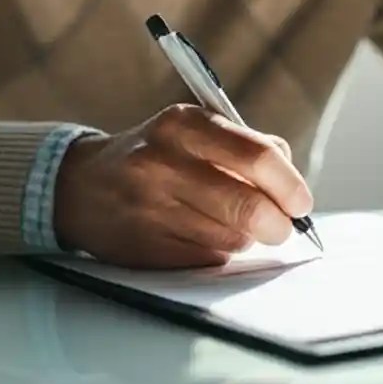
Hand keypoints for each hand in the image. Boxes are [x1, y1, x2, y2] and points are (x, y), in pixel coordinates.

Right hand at [53, 104, 312, 268]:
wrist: (80, 186)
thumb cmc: (156, 155)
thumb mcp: (193, 130)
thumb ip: (246, 147)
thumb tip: (292, 183)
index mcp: (183, 124)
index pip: (257, 156)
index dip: (290, 185)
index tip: (301, 202)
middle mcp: (163, 162)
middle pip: (247, 205)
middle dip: (278, 224)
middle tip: (282, 227)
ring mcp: (150, 207)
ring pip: (231, 238)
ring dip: (244, 238)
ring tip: (226, 222)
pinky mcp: (144, 247)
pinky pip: (206, 260)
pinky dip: (216, 253)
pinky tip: (198, 235)